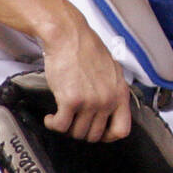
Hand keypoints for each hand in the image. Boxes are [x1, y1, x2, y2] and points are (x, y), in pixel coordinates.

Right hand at [39, 6, 131, 142]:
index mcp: (120, 93)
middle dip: (82, 131)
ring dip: (66, 128)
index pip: (122, 130)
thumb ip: (112, 90)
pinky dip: (53, 124)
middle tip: (73, 121)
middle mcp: (107, 100)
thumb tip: (110, 106)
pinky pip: (60, 126)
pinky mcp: (70, 101)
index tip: (98, 133)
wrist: (68, 36)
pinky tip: (51, 117)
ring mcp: (90, 102)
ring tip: (61, 116)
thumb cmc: (86, 48)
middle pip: (95, 134)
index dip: (108, 136)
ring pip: (77, 132)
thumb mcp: (111, 70)